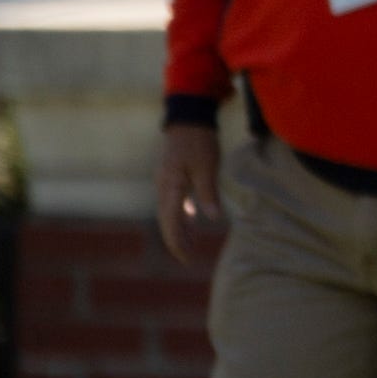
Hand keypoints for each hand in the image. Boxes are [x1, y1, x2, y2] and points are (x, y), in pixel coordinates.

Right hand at [155, 123, 224, 262]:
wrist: (189, 118)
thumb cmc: (199, 141)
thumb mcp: (207, 167)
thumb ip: (208, 193)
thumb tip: (212, 219)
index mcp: (170, 186)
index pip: (170, 222)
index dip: (177, 242)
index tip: (186, 258)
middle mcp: (164, 187)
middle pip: (167, 220)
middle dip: (177, 240)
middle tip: (189, 259)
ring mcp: (166, 182)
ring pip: (170, 212)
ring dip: (180, 228)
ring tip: (192, 245)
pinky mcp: (173, 176)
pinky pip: (175, 201)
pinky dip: (183, 214)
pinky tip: (193, 220)